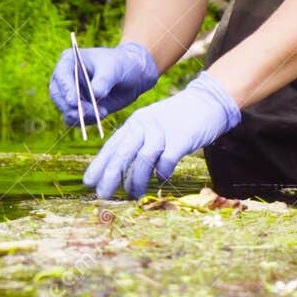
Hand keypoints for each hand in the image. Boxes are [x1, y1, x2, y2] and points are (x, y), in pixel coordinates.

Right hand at [48, 41, 158, 126]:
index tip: (74, 102)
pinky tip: (102, 115)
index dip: (66, 89)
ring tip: (103, 112)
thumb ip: (104, 80)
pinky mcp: (78, 108)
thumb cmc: (121, 65)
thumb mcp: (114, 68)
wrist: (132, 76)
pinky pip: (75, 120)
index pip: (61, 76)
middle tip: (90, 112)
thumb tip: (95, 94)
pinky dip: (86, 121)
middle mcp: (65, 78)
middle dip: (72, 107)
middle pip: (58, 96)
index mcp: (69, 61)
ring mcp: (70, 94)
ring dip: (82, 116)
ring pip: (66, 110)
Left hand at [83, 73, 240, 199]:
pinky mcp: (181, 138)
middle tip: (102, 195)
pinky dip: (162, 172)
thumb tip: (121, 169)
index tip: (88, 182)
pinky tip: (161, 179)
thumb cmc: (178, 119)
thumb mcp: (152, 125)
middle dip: (110, 176)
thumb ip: (138, 142)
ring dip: (136, 180)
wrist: (208, 102)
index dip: (99, 164)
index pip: (112, 145)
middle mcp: (145, 125)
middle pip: (122, 153)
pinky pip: (167, 160)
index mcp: (135, 123)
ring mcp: (163, 131)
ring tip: (133, 194)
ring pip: (143, 159)